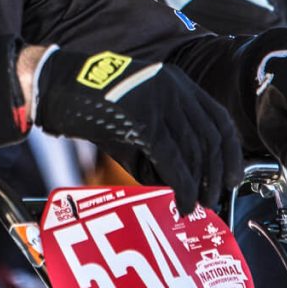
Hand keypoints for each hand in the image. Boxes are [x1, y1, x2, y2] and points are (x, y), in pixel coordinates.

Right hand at [32, 48, 242, 214]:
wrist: (55, 85)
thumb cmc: (91, 103)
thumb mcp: (135, 114)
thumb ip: (162, 139)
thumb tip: (184, 179)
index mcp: (175, 81)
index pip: (219, 119)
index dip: (231, 153)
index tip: (231, 178)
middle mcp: (173, 87)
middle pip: (211, 138)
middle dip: (217, 175)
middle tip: (214, 199)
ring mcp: (158, 101)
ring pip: (194, 151)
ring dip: (201, 185)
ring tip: (196, 205)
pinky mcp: (141, 119)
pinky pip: (173, 160)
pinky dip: (182, 187)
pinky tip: (181, 203)